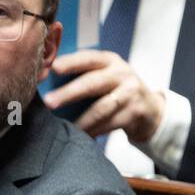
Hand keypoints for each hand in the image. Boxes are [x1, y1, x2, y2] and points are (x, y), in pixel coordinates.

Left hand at [42, 50, 165, 142]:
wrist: (149, 108)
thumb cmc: (115, 89)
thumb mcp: (104, 75)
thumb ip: (82, 75)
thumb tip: (46, 81)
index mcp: (109, 60)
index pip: (88, 58)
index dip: (71, 62)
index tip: (54, 68)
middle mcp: (121, 73)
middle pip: (93, 82)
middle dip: (69, 93)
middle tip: (49, 102)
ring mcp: (130, 92)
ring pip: (102, 107)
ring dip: (81, 119)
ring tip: (64, 126)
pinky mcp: (134, 112)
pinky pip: (110, 123)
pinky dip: (94, 131)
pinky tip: (81, 135)